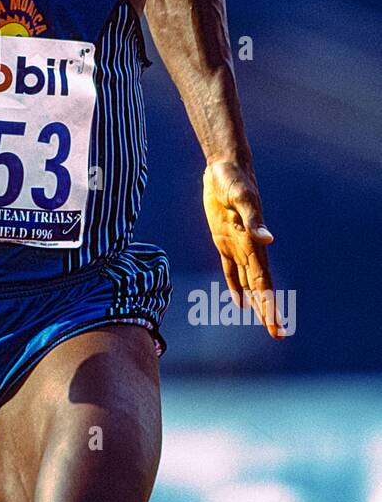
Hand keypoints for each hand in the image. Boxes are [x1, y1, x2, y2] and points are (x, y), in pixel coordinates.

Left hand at [202, 159, 282, 338]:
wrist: (224, 167)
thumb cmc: (233, 181)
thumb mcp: (241, 198)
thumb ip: (253, 220)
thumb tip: (269, 239)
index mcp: (254, 243)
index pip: (264, 282)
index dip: (270, 304)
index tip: (278, 324)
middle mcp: (248, 248)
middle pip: (260, 287)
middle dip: (268, 310)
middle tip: (278, 334)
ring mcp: (236, 245)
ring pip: (248, 281)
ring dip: (256, 302)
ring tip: (265, 321)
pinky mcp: (223, 240)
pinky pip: (231, 269)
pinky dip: (235, 286)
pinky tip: (239, 302)